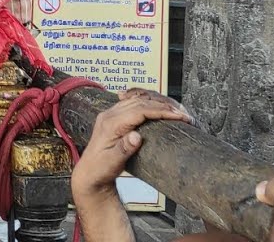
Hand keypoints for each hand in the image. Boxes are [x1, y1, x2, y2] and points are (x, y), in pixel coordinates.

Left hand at [71, 88, 191, 200]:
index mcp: (110, 124)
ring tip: (176, 110)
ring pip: (137, 100)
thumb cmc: (100, 170)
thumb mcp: (112, 163)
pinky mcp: (113, 117)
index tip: (179, 116)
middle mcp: (109, 115)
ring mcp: (110, 114)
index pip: (140, 111)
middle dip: (164, 106)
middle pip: (140, 102)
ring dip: (158, 102)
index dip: (161, 111)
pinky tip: (157, 103)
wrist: (89, 173)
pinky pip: (132, 103)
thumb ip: (123, 149)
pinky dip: (147, 102)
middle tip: (184, 115)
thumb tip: (136, 137)